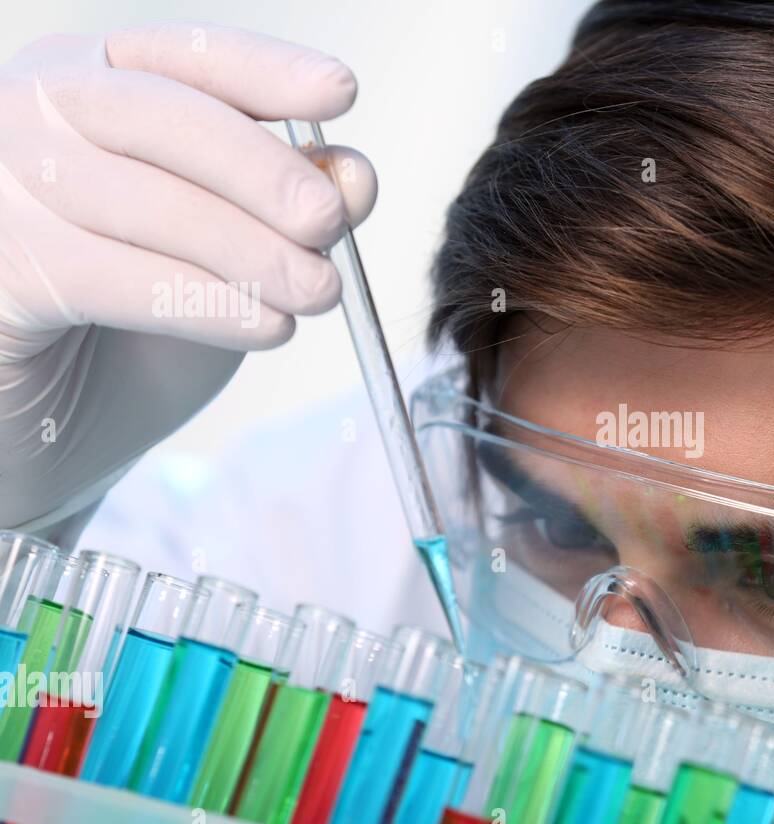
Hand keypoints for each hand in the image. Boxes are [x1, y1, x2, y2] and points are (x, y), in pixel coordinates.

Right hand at [0, 22, 377, 535]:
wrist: (55, 431)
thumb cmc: (141, 330)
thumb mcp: (234, 260)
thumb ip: (288, 212)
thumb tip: (355, 174)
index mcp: (94, 84)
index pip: (183, 56)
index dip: (265, 69)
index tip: (341, 93)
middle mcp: (30, 115)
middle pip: (157, 113)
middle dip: (260, 167)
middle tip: (329, 221)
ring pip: (139, 197)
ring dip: (247, 249)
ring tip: (316, 292)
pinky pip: (105, 276)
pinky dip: (201, 302)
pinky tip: (267, 326)